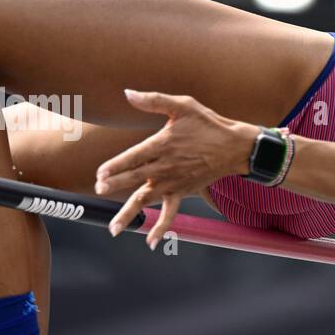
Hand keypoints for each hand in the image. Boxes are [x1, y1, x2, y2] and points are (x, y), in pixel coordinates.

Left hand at [95, 89, 257, 248]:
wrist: (235, 147)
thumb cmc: (208, 124)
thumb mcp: (183, 106)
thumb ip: (153, 100)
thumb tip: (127, 93)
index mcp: (162, 145)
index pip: (132, 157)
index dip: (114, 166)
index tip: (99, 173)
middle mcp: (165, 167)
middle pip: (133, 179)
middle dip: (114, 185)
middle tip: (99, 189)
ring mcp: (173, 183)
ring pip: (146, 200)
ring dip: (128, 214)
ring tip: (113, 228)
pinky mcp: (183, 193)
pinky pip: (170, 213)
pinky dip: (161, 228)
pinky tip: (151, 241)